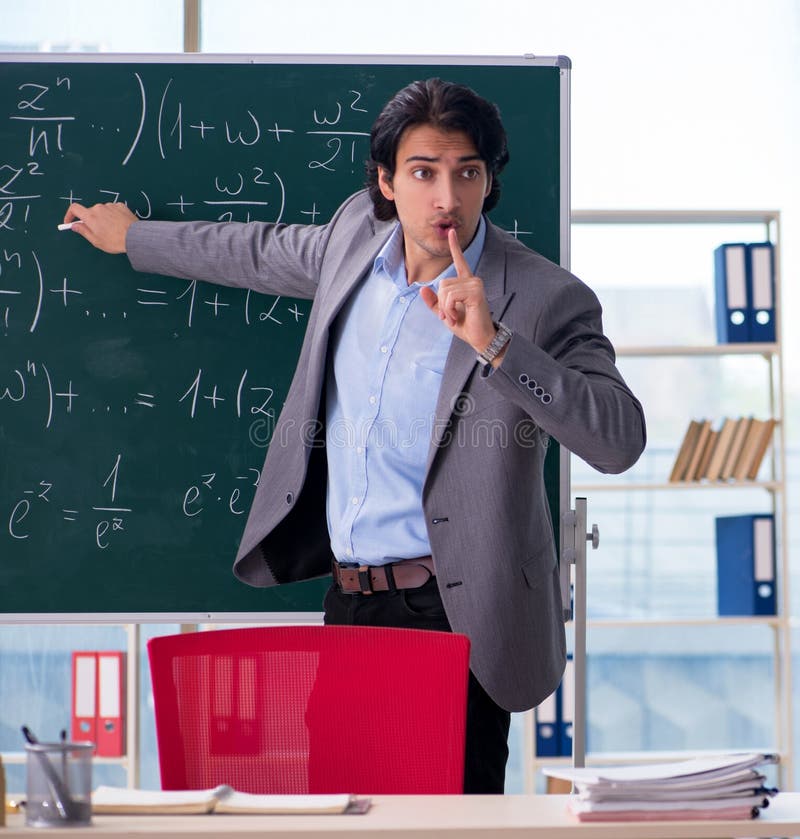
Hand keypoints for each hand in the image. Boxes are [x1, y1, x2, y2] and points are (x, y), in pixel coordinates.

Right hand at [62, 202, 136, 253]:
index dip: (69, 214)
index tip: (70, 221)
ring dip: (103, 218)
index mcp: (90, 215)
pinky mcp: (121, 206)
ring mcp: (111, 205)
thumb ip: (83, 231)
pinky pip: (113, 209)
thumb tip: (74, 225)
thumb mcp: (96, 240)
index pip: (74, 208)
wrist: (135, 237)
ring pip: (102, 211)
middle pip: (90, 211)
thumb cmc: (115, 241)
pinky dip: (113, 216)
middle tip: (98, 231)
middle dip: (91, 220)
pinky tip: (119, 224)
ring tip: (112, 230)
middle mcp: (99, 207)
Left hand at [420, 228, 500, 360]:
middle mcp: (472, 280)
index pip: (459, 261)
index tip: (452, 232)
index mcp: (465, 282)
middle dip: (441, 303)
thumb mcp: (444, 313)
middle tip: (448, 315)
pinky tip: (456, 316)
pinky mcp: (476, 292)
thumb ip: (434, 302)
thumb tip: (422, 288)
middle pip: (442, 283)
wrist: (479, 338)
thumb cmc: (465, 325)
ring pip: (445, 290)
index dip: (454, 246)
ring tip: (453, 317)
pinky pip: (451, 297)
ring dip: (445, 308)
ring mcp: (475, 285)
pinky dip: (449, 309)